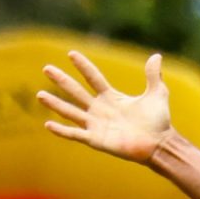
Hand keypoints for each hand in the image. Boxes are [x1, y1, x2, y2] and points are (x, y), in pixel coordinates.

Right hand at [39, 52, 174, 163]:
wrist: (159, 144)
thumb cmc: (158, 122)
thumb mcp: (156, 94)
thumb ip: (153, 75)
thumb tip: (156, 56)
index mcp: (111, 97)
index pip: (93, 78)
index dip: (83, 66)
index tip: (71, 54)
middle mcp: (100, 110)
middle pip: (76, 92)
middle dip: (62, 80)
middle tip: (46, 68)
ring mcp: (96, 125)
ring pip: (71, 112)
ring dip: (55, 103)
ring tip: (40, 95)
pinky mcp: (96, 140)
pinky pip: (75, 134)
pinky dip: (61, 131)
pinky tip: (47, 124)